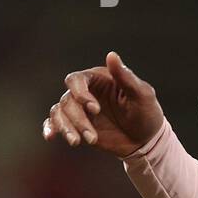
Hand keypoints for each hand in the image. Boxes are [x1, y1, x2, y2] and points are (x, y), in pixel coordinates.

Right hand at [41, 51, 164, 158]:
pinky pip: (55, 122)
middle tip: (92, 137)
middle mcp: (86, 92)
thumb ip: (126, 77)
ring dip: (66, 128)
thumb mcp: (142, 95)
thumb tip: (111, 55)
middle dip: (78, 119)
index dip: (80, 93)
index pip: (77, 79)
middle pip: (67, 100)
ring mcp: (79, 109)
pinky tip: (50, 137)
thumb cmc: (147, 114)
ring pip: (59, 112)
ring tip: (77, 142)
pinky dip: (50, 128)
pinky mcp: (76, 124)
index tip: (94, 109)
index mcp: (100, 79)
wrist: (146, 141)